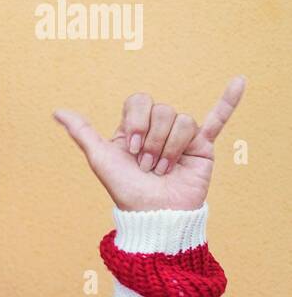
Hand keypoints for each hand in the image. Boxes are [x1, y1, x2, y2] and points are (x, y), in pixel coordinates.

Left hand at [52, 77, 245, 211]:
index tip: (131, 149)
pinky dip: (229, 101)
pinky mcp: (202, 147)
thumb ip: (82, 133)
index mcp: (133, 127)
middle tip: (148, 165)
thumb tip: (56, 111)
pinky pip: (218, 119)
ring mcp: (181, 136)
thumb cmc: (126, 189)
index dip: (136, 122)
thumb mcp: (99, 158)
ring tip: (163, 169)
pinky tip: (240, 81)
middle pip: (162, 110)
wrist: (155, 215)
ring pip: (182, 120)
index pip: (139, 101)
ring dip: (170, 148)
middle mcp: (157, 129)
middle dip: (153, 140)